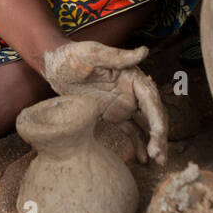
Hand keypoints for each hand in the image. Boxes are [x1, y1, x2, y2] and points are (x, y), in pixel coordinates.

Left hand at [43, 40, 167, 164]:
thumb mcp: (93, 54)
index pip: (150, 98)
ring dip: (154, 142)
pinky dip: (138, 143)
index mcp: (131, 76)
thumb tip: (145, 51)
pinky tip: (143, 158)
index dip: (157, 117)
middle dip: (159, 134)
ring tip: (158, 161)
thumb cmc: (72, 56)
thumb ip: (118, 56)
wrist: (54, 66)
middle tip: (159, 155)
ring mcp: (124, 104)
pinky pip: (130, 130)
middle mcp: (132, 91)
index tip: (159, 133)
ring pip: (145, 125)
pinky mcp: (114, 114)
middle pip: (152, 114)